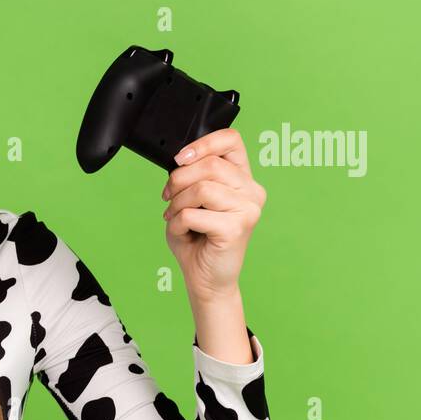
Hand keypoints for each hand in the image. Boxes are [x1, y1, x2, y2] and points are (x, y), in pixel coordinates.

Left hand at [160, 127, 265, 299]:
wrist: (205, 278)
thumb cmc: (197, 239)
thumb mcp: (190, 200)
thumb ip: (191, 177)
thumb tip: (181, 161)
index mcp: (242, 179)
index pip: (232, 140)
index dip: (203, 143)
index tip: (180, 159)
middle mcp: (252, 191)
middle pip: (210, 164)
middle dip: (179, 180)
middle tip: (169, 198)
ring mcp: (248, 209)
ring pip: (201, 188)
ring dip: (177, 204)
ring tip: (175, 217)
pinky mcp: (237, 228)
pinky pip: (194, 214)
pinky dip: (177, 223)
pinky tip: (183, 232)